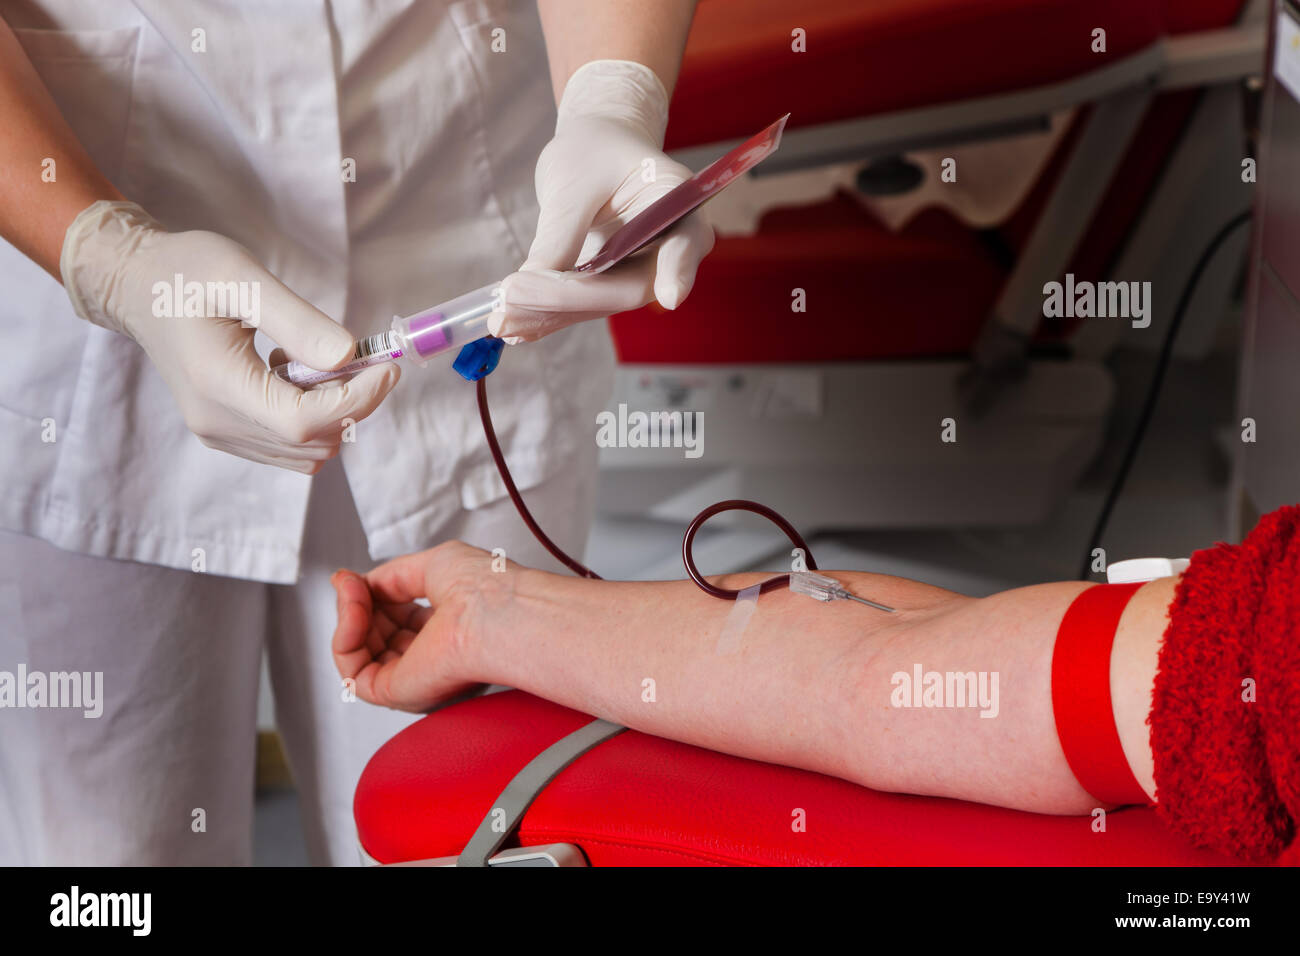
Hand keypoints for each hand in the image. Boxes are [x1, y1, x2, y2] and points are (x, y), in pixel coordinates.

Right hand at [60, 200, 399, 472]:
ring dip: (335, 414)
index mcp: (218, 385)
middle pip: (312, 442)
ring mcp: (220, 434)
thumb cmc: (187, 273)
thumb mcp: (243, 278)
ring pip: (306, 453)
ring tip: (322, 363)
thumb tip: (349, 357)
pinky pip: (289, 448)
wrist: (138, 286)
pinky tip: (297, 377)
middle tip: (367, 359)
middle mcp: (217, 423)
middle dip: (353, 404)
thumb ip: (298, 321)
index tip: (387, 368)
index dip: (357, 401)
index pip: (305, 422)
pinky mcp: (226, 434)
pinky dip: (314, 420)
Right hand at [331, 541, 493, 712]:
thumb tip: (355, 582)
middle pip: (375, 636)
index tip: (356, 578)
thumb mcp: (432, 565)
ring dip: (349, 617)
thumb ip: (391, 577)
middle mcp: (434, 658)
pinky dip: (344, 639)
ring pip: (359, 654)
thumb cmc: (486, 588)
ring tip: (353, 594)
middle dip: (357, 605)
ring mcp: (416, 677)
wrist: (494, 613)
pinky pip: (352, 674)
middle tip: (352, 584)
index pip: (399, 618)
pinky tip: (353, 615)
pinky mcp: (397, 694)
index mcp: (450, 630)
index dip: (373, 596)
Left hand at [488, 60, 713, 343]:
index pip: (683, 244)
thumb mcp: (573, 180)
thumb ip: (561, 232)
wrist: (594, 150)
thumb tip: (530, 284)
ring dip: (547, 314)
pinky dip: (544, 316)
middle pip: (629, 287)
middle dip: (569, 298)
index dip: (677, 270)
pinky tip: (510, 326)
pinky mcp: (611, 285)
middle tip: (511, 298)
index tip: (670, 295)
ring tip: (500, 318)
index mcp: (676, 202)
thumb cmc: (592, 150)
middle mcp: (668, 247)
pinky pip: (580, 306)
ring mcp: (641, 271)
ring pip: (599, 304)